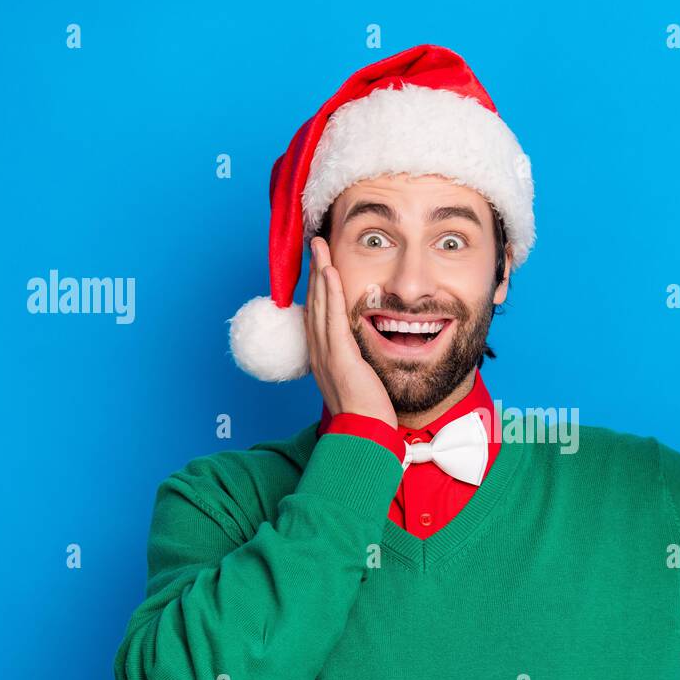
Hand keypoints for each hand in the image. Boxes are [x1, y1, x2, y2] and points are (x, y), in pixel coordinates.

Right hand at [305, 236, 397, 428]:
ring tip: (319, 246)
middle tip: (315, 244)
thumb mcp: (357, 380)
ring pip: (319, 304)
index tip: (320, 265)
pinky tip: (331, 272)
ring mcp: (326, 354)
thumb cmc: (365, 412)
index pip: (316, 314)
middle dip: (314, 271)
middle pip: (313, 303)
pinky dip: (331, 293)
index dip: (316, 287)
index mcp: (322, 357)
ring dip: (319, 272)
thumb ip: (355, 362)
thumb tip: (360, 353)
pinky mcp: (339, 357)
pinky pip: (333, 318)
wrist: (364, 435)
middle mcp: (318, 352)